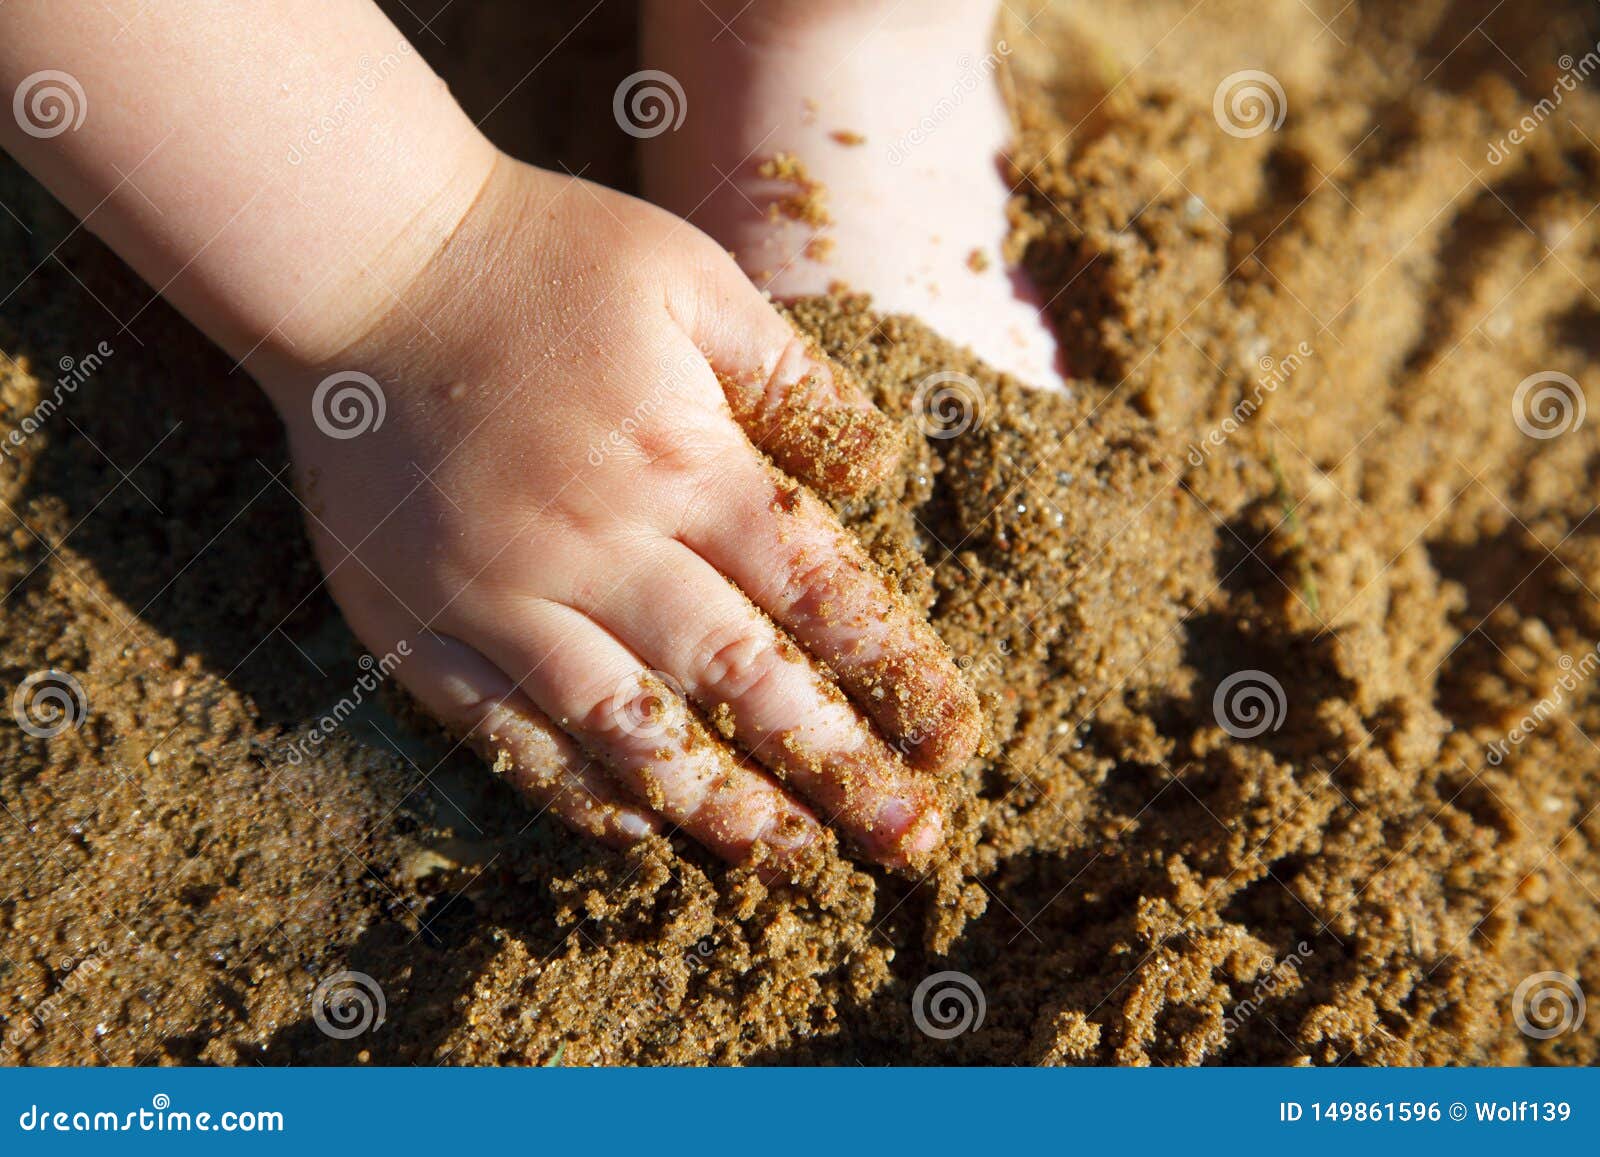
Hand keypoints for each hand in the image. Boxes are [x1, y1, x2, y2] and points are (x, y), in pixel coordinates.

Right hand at [265, 156, 979, 869]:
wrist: (360, 265)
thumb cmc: (542, 260)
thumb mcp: (689, 278)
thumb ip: (789, 377)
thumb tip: (875, 471)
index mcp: (684, 461)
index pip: (817, 595)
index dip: (896, 675)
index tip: (952, 744)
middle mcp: (601, 545)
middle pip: (742, 682)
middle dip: (836, 769)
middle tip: (907, 840)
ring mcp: (502, 595)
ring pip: (627, 729)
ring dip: (717, 804)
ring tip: (786, 859)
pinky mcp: (418, 624)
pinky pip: (503, 733)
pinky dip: (571, 790)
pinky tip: (630, 830)